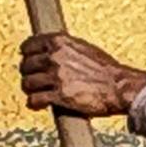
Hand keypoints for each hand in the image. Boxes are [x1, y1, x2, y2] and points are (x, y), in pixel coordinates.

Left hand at [22, 33, 145, 118]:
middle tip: (35, 81)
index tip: (29, 61)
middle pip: (25, 65)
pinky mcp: (59, 95)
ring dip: (31, 90)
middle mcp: (55, 57)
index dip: (27, 55)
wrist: (120, 87)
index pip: (29, 45)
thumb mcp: (84, 48)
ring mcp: (56, 76)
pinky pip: (34, 99)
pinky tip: (39, 105)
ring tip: (38, 94)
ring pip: (27, 83)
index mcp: (60, 42)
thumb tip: (49, 51)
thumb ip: (64, 48)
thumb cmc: (107, 70)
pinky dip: (34, 103)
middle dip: (29, 74)